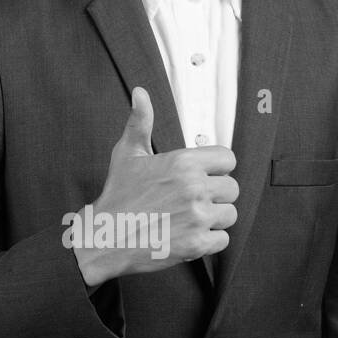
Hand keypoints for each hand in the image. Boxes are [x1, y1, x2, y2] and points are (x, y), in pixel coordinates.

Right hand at [71, 87, 238, 285]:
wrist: (104, 237)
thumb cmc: (117, 196)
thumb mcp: (127, 154)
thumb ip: (140, 122)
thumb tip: (140, 93)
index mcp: (183, 162)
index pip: (228, 159)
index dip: (217, 169)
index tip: (204, 177)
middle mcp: (194, 188)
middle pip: (232, 189)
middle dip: (216, 196)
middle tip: (194, 202)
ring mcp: (197, 218)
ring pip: (230, 215)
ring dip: (215, 219)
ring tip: (191, 219)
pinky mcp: (197, 245)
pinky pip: (223, 240)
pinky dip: (209, 242)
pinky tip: (189, 236)